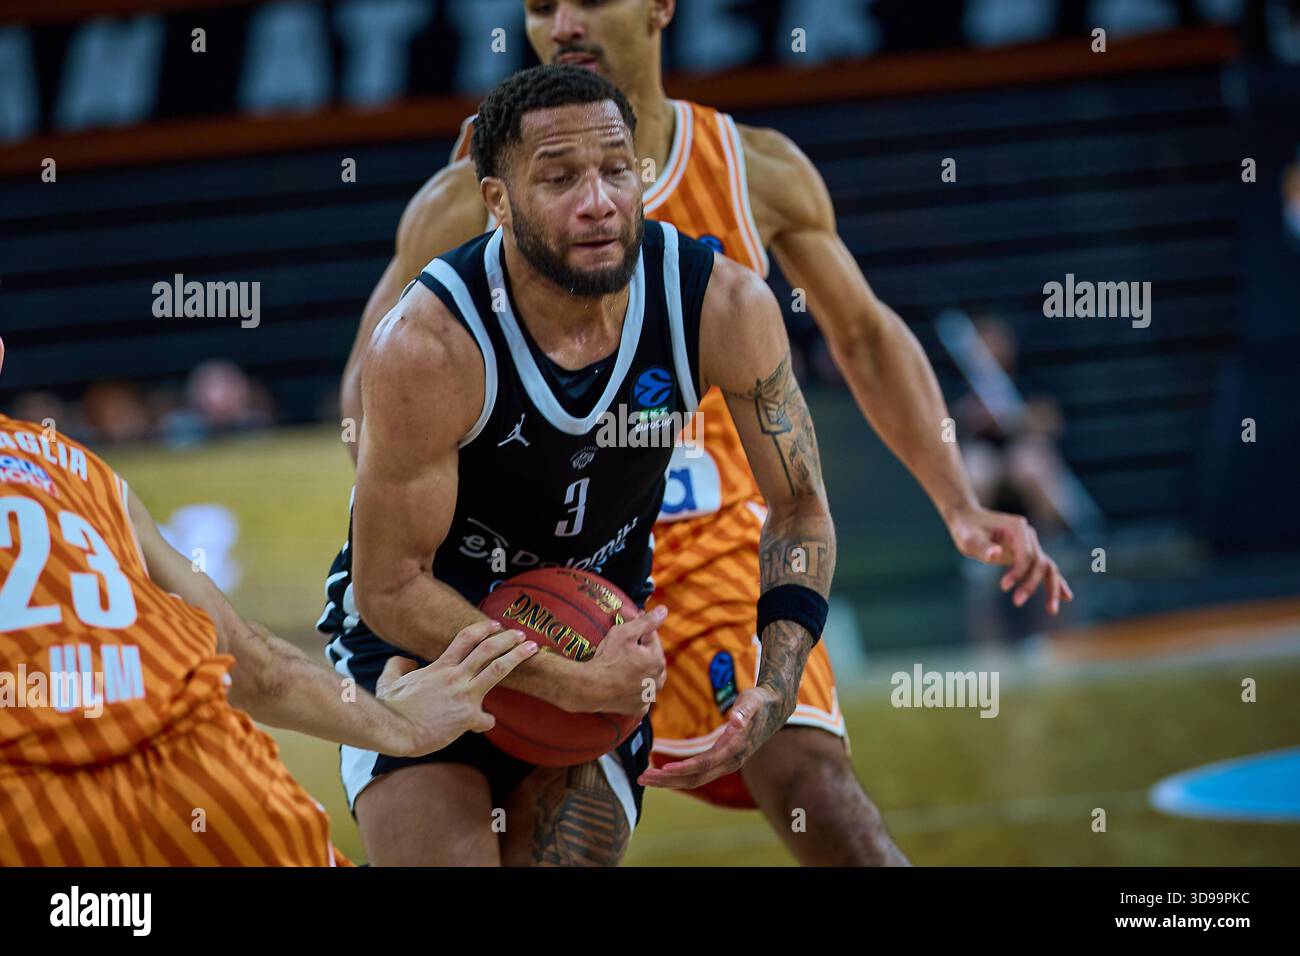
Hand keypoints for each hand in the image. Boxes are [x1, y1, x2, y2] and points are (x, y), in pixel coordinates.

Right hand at [375, 620, 537, 755]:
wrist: (396, 730)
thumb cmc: (391, 707)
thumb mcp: (389, 680)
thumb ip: (398, 666)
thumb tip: (407, 662)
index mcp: (439, 667)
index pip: (466, 639)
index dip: (483, 629)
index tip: (495, 624)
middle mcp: (455, 676)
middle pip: (487, 649)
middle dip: (507, 638)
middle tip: (521, 634)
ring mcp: (463, 694)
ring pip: (497, 669)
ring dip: (516, 657)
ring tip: (531, 649)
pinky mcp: (467, 716)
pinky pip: (486, 719)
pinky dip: (488, 721)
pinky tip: (487, 723)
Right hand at [574, 604, 667, 715]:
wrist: (590, 687)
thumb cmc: (607, 657)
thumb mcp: (624, 633)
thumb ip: (646, 621)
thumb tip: (664, 610)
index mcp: (657, 660)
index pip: (652, 639)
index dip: (639, 631)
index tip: (627, 628)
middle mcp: (657, 680)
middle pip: (652, 659)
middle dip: (642, 652)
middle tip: (624, 648)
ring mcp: (648, 696)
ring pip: (650, 678)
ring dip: (642, 671)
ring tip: (626, 665)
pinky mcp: (638, 708)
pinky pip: (642, 697)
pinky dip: (637, 691)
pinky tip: (627, 685)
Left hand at [638, 684, 784, 790]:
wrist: (774, 708)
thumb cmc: (759, 702)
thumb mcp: (753, 700)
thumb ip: (744, 711)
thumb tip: (736, 720)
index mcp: (734, 749)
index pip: (704, 764)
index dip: (683, 768)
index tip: (662, 769)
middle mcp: (730, 761)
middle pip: (695, 778)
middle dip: (668, 780)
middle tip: (642, 778)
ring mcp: (726, 763)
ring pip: (695, 779)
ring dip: (669, 780)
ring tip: (646, 778)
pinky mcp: (722, 760)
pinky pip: (698, 773)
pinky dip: (679, 775)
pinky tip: (663, 772)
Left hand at [945, 506, 1072, 613]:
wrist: (968, 520)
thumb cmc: (966, 529)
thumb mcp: (968, 538)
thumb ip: (982, 547)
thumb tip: (996, 554)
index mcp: (1018, 527)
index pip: (1026, 554)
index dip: (1018, 572)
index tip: (1003, 587)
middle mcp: (1029, 535)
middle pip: (1040, 562)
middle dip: (1031, 584)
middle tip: (1017, 602)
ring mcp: (1031, 545)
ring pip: (1048, 568)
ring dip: (1052, 588)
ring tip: (1052, 611)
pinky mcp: (1028, 554)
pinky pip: (1045, 570)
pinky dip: (1055, 583)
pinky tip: (1066, 598)